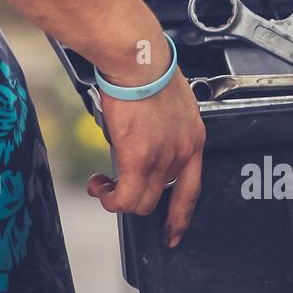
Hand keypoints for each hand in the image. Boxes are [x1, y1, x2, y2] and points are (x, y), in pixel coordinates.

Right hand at [86, 36, 205, 248]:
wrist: (138, 60)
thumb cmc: (147, 69)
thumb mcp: (167, 102)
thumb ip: (160, 127)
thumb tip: (139, 140)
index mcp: (194, 140)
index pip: (192, 190)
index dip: (181, 215)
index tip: (174, 232)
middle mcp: (182, 154)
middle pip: (161, 199)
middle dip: (135, 200)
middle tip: (113, 191)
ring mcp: (162, 159)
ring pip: (140, 203)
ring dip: (117, 199)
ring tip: (103, 186)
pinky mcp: (138, 158)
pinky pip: (124, 197)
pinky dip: (109, 197)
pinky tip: (99, 185)